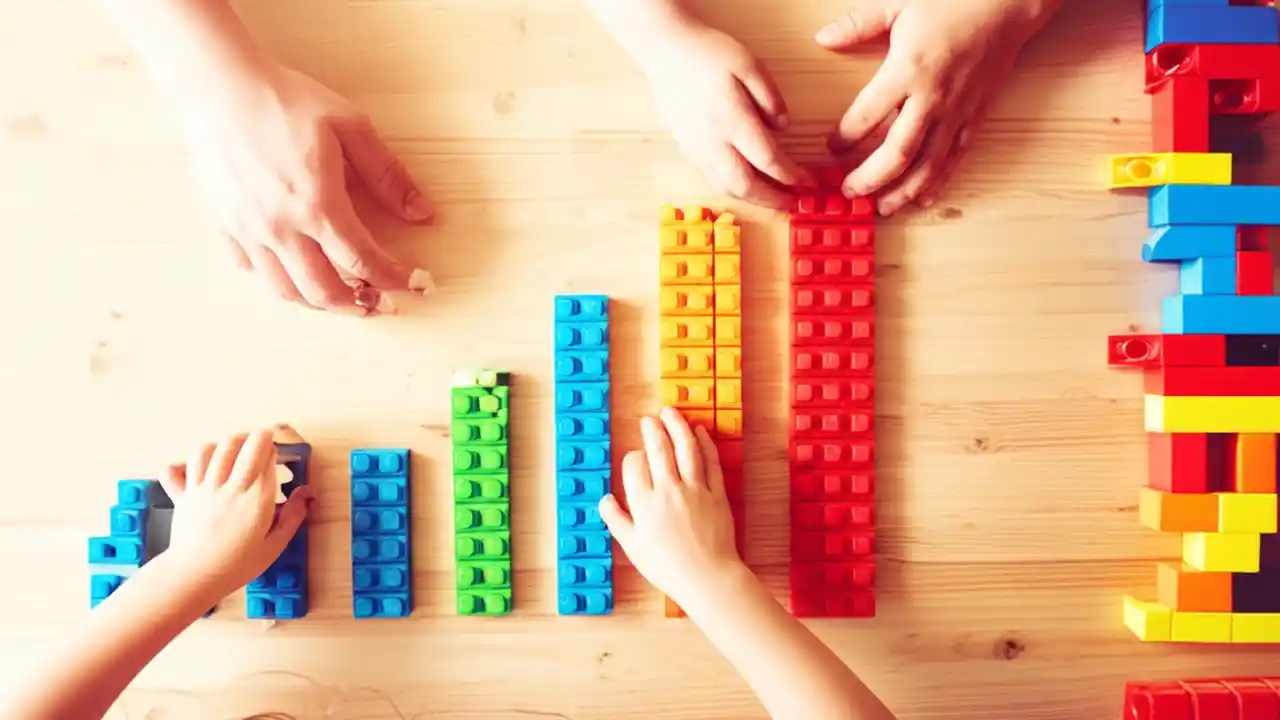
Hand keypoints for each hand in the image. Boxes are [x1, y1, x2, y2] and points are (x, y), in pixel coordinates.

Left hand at [160, 430, 313, 599]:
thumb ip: (293, 516)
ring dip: (226, 442)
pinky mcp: (183, 494)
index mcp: (256, 499)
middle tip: (264, 441)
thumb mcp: (274, 545)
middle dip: (258, 435)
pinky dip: (185, 461)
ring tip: (237, 448)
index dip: (276, 450)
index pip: (268, 456)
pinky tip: (198, 466)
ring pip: (212, 448)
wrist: (194, 577)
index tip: (280, 457)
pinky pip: (178, 467)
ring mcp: (203, 488)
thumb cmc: (235, 565)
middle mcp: (229, 487)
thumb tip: (306, 493)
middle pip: (243, 443)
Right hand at [181, 62, 434, 313]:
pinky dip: (276, 277)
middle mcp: (281, 228)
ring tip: (341, 297)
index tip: (413, 284)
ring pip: (285, 290)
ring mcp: (248, 230)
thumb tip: (422, 213)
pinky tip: (292, 268)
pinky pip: (250, 268)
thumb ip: (388, 175)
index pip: (364, 262)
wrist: (219, 86)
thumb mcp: (351, 128)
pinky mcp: (224, 223)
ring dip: (318, 302)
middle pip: (324, 292)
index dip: (394, 279)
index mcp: (318, 205)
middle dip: (359, 306)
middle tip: (379, 304)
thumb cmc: (286, 101)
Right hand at [599, 408, 741, 605]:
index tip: (635, 458)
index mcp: (644, 503)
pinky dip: (704, 443)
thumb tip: (605, 500)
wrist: (707, 578)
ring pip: (685, 448)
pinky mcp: (717, 493)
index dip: (633, 457)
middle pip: (658, 449)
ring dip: (677, 426)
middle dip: (652, 430)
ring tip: (671, 412)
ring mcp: (695, 489)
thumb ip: (616, 520)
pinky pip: (710, 461)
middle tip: (648, 419)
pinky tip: (699, 431)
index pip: (634, 466)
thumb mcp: (633, 547)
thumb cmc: (667, 566)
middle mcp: (668, 490)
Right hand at [635, 19, 810, 208]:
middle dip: (772, 199)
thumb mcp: (748, 63)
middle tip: (794, 203)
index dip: (791, 176)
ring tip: (775, 200)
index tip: (808, 183)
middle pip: (744, 185)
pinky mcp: (687, 150)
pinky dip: (734, 189)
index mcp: (730, 117)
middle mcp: (711, 140)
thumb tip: (783, 128)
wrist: (664, 51)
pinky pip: (713, 179)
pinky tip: (749, 185)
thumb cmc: (708, 53)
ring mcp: (696, 148)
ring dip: (753, 200)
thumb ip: (770, 96)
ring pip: (725, 188)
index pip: (766, 158)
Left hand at [818, 0, 1060, 214]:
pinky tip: (923, 199)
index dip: (845, 137)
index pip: (867, 115)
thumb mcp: (898, 3)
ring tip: (882, 207)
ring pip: (929, 164)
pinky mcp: (976, 116)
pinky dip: (939, 182)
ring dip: (903, 191)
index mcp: (907, 69)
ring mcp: (957, 111)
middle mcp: (933, 97)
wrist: (1008, 2)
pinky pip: (956, 157)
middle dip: (870, 178)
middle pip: (898, 152)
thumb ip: (858, 24)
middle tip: (849, 192)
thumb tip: (823, 38)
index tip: (831, 147)